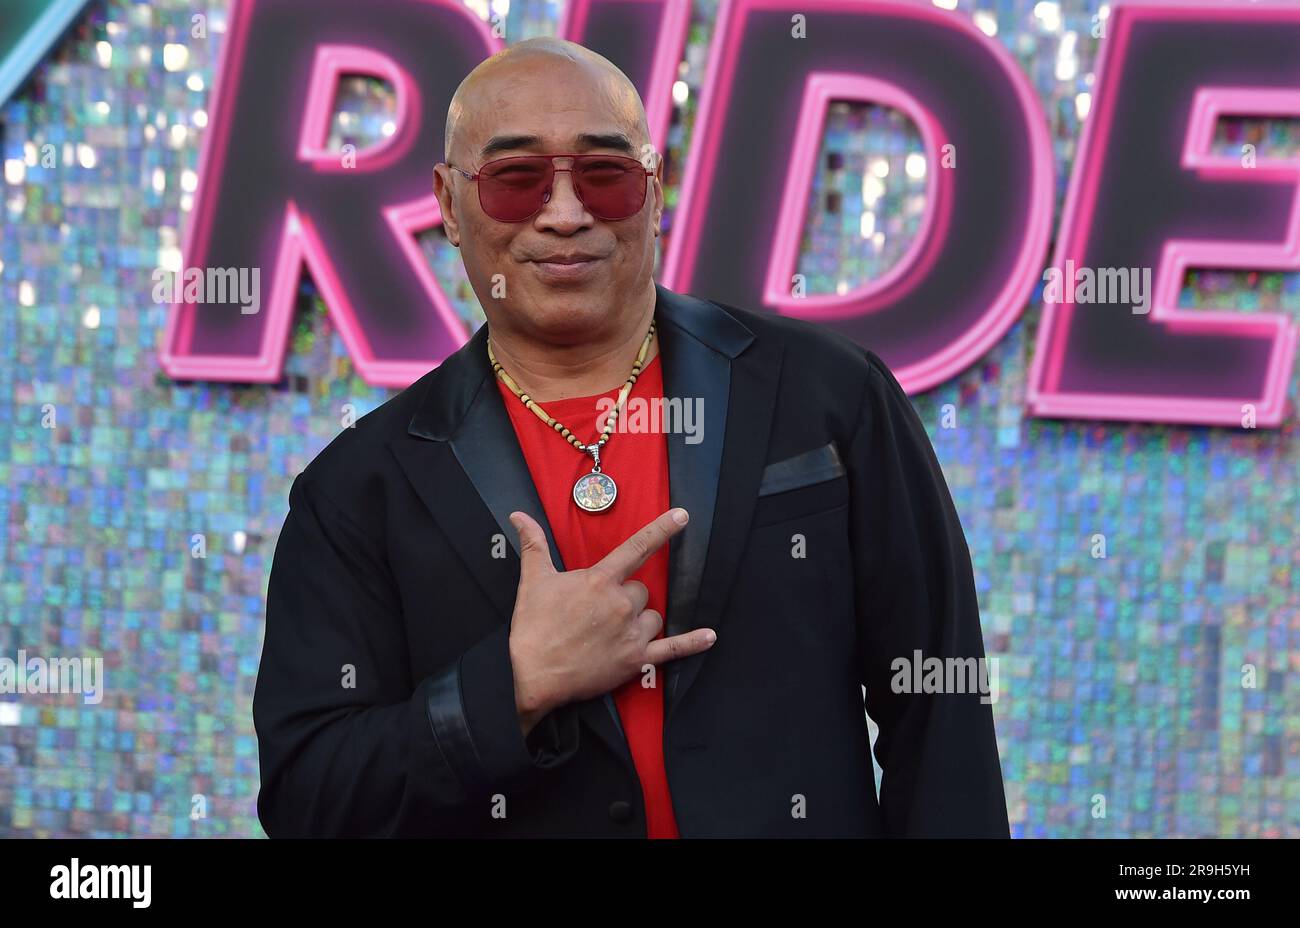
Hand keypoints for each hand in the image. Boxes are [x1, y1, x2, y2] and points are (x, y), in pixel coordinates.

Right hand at [507, 508, 716, 735]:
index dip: (662, 530)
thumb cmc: (533, 628)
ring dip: (641, 620)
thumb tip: (519, 515)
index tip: (683, 516)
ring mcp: (631, 633)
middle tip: (599, 612)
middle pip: (642, 590)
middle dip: (627, 596)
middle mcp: (621, 604)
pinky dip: (692, 643)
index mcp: (600, 581)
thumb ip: (533, 544)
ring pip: (653, 616)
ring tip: (613, 631)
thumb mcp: (532, 581)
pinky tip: (709, 636)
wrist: (534, 676)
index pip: (637, 548)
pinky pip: (672, 649)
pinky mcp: (636, 660)